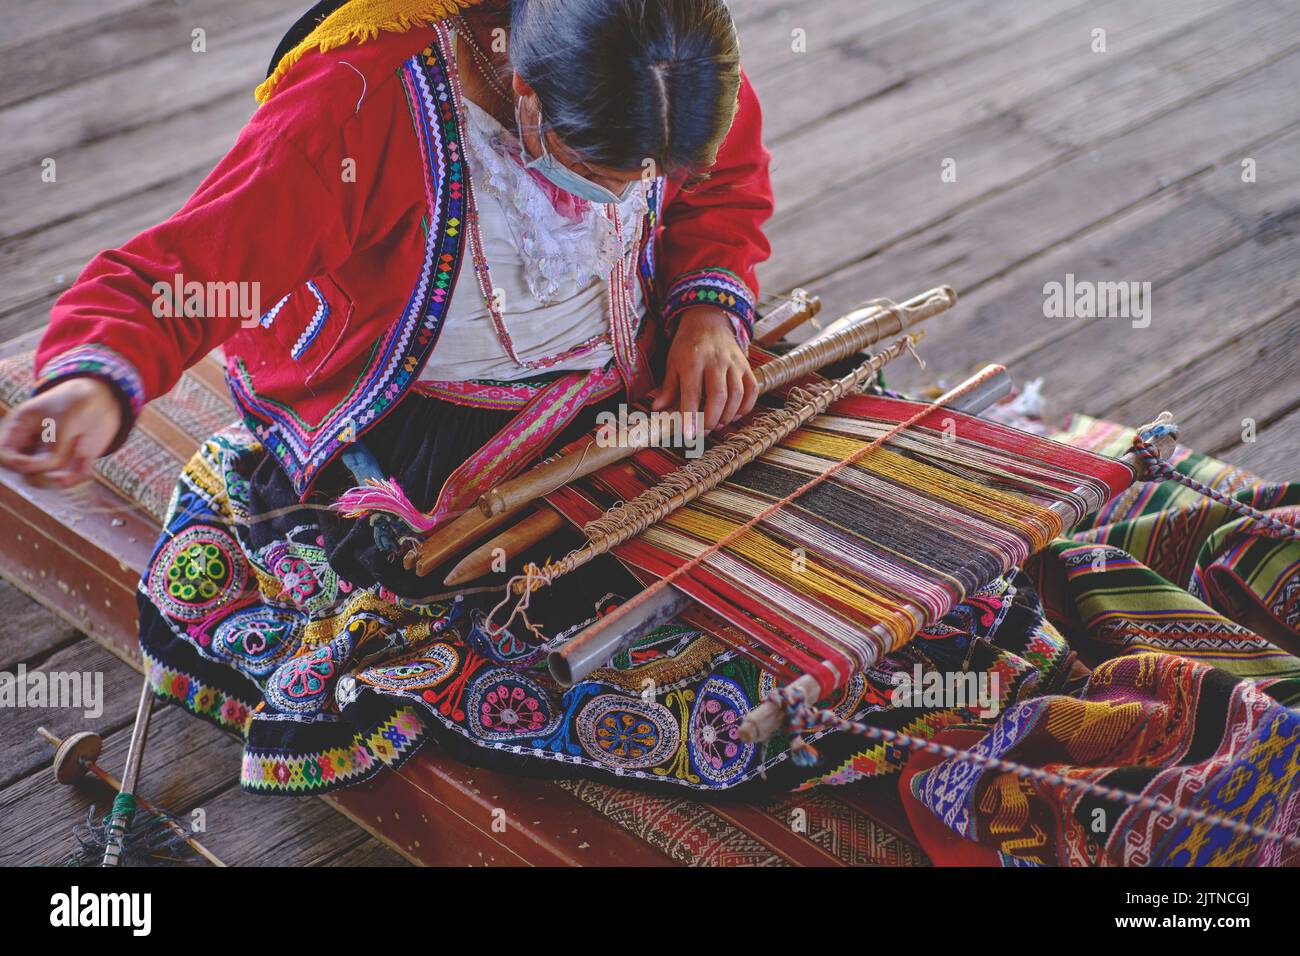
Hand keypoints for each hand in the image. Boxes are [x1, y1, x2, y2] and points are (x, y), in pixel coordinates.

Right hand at [0, 377, 122, 487]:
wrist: (101, 400)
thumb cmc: (76, 401)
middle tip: (65, 462)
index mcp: (20, 429)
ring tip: (82, 460)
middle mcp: (30, 447)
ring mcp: (49, 458)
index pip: (4, 454)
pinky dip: (80, 476)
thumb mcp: (66, 416)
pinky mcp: (69, 465)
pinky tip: (89, 462)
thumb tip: (46, 466)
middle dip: (43, 474)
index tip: (30, 463)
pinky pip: (69, 480)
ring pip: (46, 481)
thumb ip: (55, 442)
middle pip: (24, 473)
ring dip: (63, 477)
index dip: (13, 463)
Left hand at [652, 306, 757, 435]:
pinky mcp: (746, 366)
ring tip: (716, 424)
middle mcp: (715, 361)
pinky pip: (751, 390)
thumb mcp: (672, 364)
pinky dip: (745, 407)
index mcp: (692, 361)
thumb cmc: (687, 347)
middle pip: (718, 396)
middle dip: (711, 419)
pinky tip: (734, 415)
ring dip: (727, 416)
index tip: (689, 435)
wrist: (708, 322)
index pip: (691, 393)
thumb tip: (656, 409)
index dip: (690, 416)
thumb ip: (667, 388)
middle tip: (703, 431)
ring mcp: (733, 363)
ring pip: (736, 395)